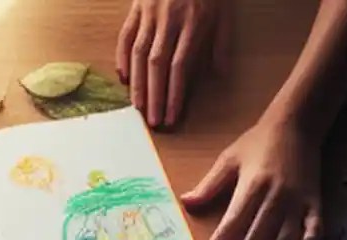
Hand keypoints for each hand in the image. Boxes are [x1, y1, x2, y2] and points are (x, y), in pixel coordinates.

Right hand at [116, 0, 229, 127]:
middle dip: (155, 96)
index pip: (180, 66)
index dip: (175, 93)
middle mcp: (168, 19)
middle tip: (152, 121)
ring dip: (138, 83)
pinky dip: (122, 57)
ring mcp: (149, 13)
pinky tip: (124, 78)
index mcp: (193, 22)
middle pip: (157, 64)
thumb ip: (221, 42)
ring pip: (139, 53)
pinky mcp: (136, 7)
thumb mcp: (224, 11)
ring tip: (138, 107)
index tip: (172, 116)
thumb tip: (219, 74)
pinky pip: (125, 35)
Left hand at [182, 117, 323, 239]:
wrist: (297, 124)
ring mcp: (297, 202)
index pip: (231, 226)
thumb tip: (186, 203)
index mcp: (251, 187)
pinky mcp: (315, 203)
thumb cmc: (258, 142)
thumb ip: (209, 185)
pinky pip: (314, 231)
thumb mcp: (228, 159)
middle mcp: (275, 198)